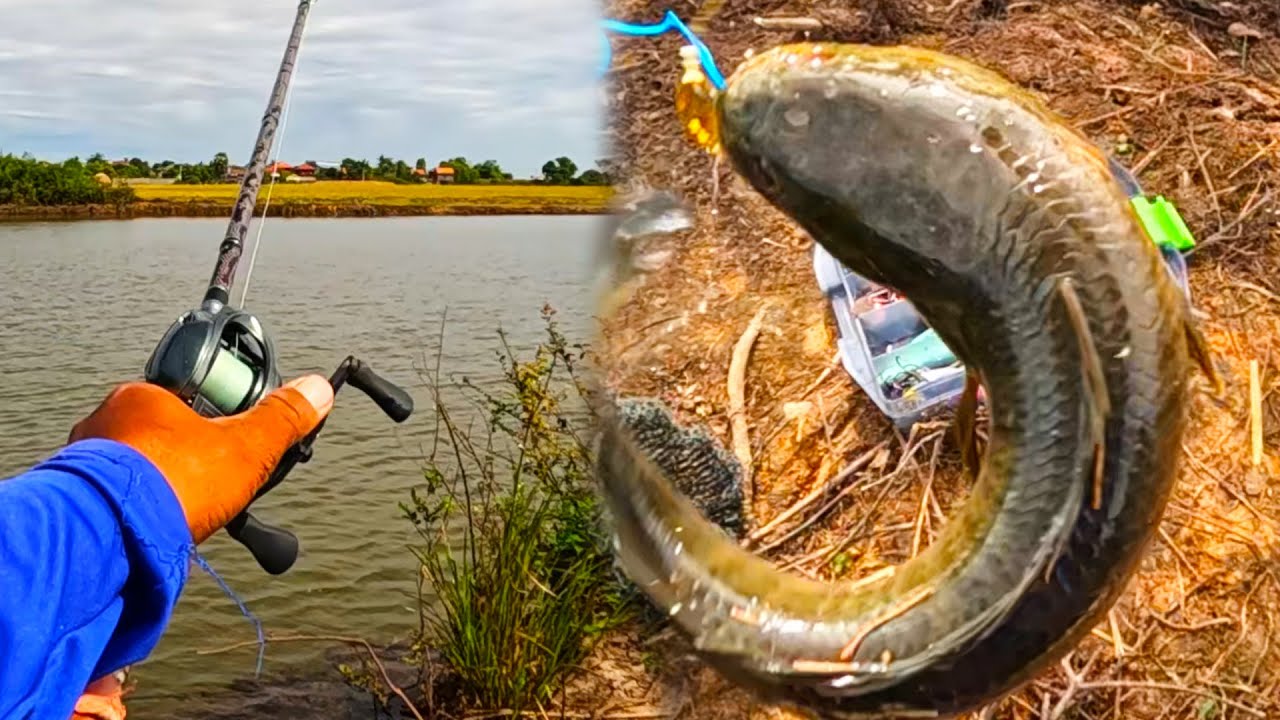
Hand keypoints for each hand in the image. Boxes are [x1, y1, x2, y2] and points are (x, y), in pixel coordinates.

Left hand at [69, 376, 334, 542]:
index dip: (218, 419)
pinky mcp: (76, 501)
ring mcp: (82, 463)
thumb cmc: (173, 482)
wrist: (109, 538)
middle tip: (215, 486)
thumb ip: (282, 419)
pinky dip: (141, 511)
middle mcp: (103, 422)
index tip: (234, 446)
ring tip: (190, 512)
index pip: (188, 398)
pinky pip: (117, 499)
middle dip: (192, 460)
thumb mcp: (246, 447)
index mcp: (140, 396)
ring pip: (138, 468)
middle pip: (164, 436)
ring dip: (164, 486)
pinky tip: (160, 527)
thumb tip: (318, 389)